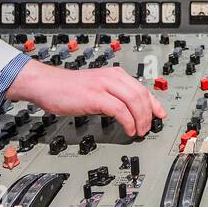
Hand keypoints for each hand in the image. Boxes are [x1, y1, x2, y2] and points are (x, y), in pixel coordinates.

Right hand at [5, 59, 167, 136]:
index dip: (154, 103)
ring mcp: (104, 86)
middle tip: (147, 128)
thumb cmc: (68, 88)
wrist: (46, 84)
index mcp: (114, 74)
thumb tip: (128, 110)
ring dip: (141, 119)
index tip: (160, 114)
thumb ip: (112, 95)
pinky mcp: (95, 97)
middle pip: (142, 95)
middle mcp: (112, 77)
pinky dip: (128, 122)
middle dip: (149, 114)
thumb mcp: (97, 88)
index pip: (142, 88)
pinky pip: (120, 110)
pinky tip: (128, 129)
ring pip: (134, 101)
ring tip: (140, 131)